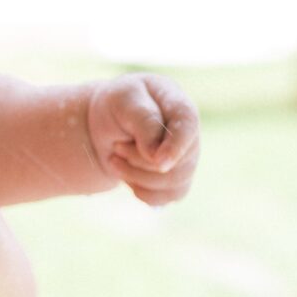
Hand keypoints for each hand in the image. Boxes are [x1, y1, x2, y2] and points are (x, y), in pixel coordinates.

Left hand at [86, 73, 198, 205]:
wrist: (106, 124)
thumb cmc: (116, 105)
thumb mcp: (122, 99)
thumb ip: (143, 120)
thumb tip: (157, 157)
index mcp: (180, 107)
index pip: (188, 126)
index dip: (175, 147)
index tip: (157, 162)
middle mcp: (190, 136)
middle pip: (179, 162)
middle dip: (139, 159)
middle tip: (116, 147)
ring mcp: (187, 161)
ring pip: (174, 184)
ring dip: (136, 176)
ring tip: (115, 158)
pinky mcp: (178, 181)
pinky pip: (167, 197)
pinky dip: (141, 191)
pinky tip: (128, 177)